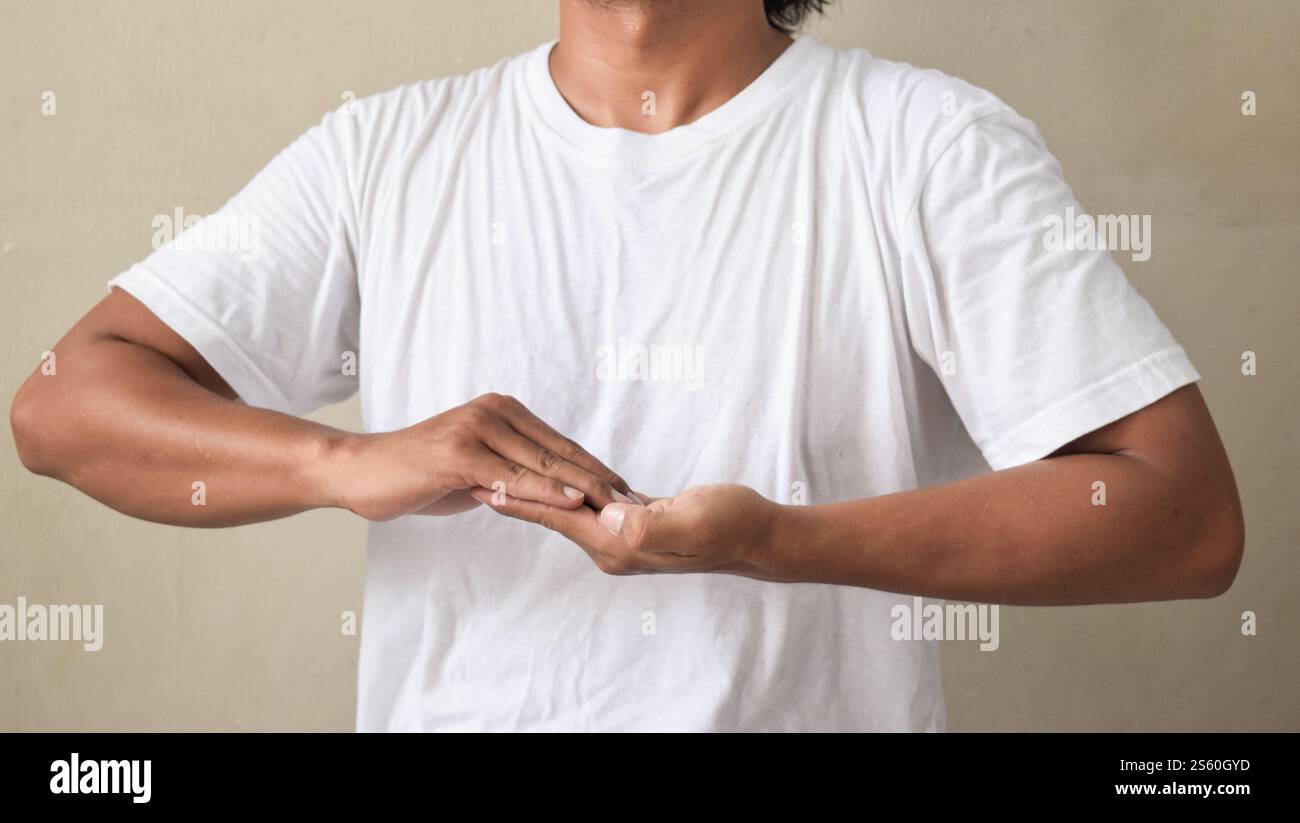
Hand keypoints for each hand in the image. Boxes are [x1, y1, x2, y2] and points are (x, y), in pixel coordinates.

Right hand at [330, 393, 632, 520]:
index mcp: (503, 410)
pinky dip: (545, 492)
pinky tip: (572, 503)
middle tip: (636, 502)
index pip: (561, 444)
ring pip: (541, 465)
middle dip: (601, 480)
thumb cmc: (419, 476)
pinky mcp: (459, 453)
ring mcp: (476, 429)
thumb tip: (556, 493)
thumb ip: (514, 475)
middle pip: (559, 451)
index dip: (597, 468)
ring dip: (584, 488)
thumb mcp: (477, 473)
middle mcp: (494, 411)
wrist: (361, 472)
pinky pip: (512, 478)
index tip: (628, 491)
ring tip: (617, 506)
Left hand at [470, 483, 780, 576]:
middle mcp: (615, 546)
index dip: (519, 497)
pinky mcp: (636, 525)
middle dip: (512, 496)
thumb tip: (608, 515)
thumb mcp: (692, 522)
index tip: (479, 482)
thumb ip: (649, 524)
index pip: (558, 517)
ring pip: (567, 511)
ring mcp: (625, 538)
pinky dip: (563, 493)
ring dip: (532, 494)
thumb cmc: (731, 525)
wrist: (759, 537)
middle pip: (552, 516)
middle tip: (468, 477)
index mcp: (621, 544)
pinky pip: (589, 508)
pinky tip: (550, 482)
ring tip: (495, 478)